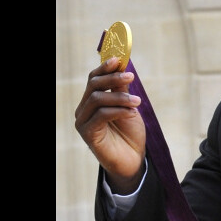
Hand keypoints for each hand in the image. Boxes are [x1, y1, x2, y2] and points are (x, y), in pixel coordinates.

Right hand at [75, 57, 146, 193]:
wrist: (133, 161)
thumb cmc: (130, 134)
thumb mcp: (129, 107)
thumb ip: (122, 90)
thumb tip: (122, 66)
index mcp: (92, 101)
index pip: (93, 78)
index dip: (104, 67)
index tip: (119, 59)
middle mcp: (84, 110)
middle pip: (93, 85)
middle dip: (112, 78)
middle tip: (131, 77)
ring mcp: (83, 122)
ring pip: (97, 98)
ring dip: (119, 97)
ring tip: (137, 103)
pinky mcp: (87, 134)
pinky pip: (101, 115)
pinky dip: (118, 110)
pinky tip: (131, 113)